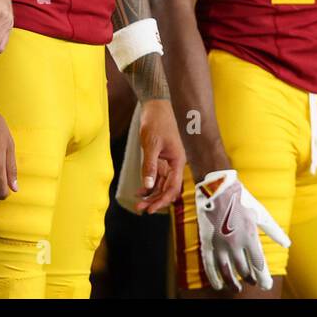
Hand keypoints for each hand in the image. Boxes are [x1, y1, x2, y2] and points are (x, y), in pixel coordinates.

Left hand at [134, 98, 183, 212]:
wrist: (155, 107)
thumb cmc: (156, 122)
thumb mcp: (151, 144)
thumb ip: (150, 165)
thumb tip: (148, 185)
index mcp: (177, 161)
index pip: (173, 187)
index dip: (163, 200)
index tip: (151, 209)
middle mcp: (174, 164)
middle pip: (167, 189)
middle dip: (155, 200)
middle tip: (140, 209)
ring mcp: (167, 162)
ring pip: (162, 185)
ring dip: (151, 195)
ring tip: (138, 203)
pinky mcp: (160, 159)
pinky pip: (156, 177)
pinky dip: (149, 185)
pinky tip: (140, 191)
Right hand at [194, 169, 289, 291]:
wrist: (217, 188)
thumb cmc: (242, 200)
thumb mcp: (261, 213)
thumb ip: (274, 230)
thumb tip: (287, 244)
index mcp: (250, 235)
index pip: (258, 264)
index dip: (263, 277)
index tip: (266, 285)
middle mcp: (235, 243)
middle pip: (244, 270)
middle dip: (250, 279)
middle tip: (253, 282)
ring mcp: (220, 244)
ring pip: (227, 272)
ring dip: (233, 283)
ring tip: (237, 289)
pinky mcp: (207, 242)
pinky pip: (209, 265)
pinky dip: (214, 278)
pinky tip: (218, 286)